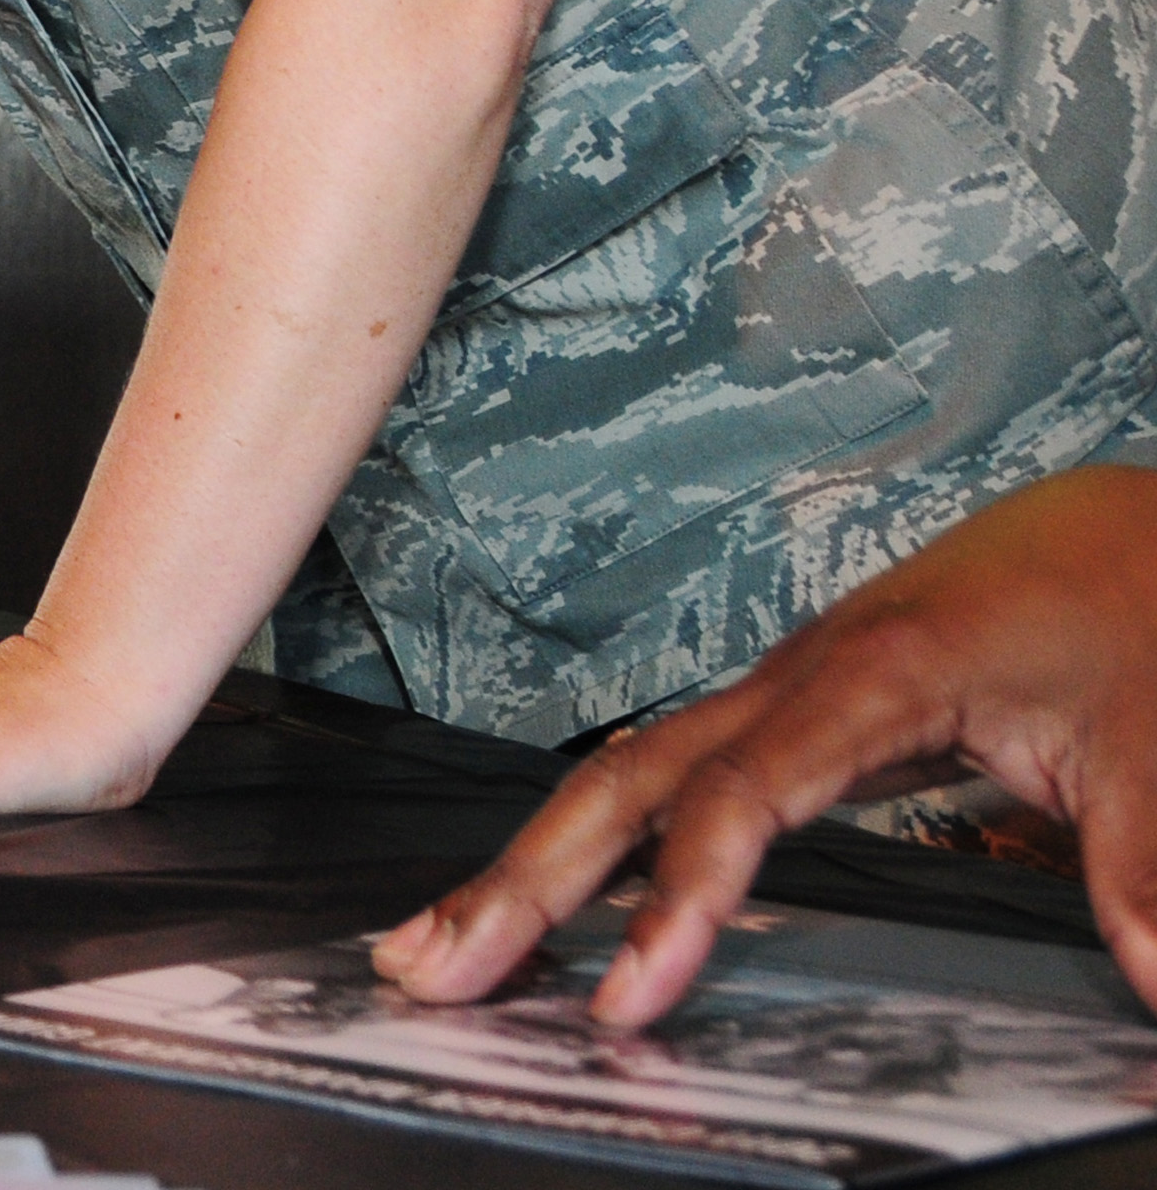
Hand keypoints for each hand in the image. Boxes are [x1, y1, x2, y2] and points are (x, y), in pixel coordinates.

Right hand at [374, 464, 1156, 1023]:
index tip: (631, 993)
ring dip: (532, 859)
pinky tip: (556, 890)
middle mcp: (799, 674)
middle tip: (436, 965)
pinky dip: (591, 835)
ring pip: (624, 769)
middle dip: (524, 875)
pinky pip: (664, 771)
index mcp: (874, 673)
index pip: (740, 797)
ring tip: (446, 942)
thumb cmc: (1126, 607)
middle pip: (625, 775)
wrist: (1116, 527)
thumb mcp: (1151, 745)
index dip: (676, 898)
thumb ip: (1143, 871)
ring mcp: (782, 687)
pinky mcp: (790, 707)